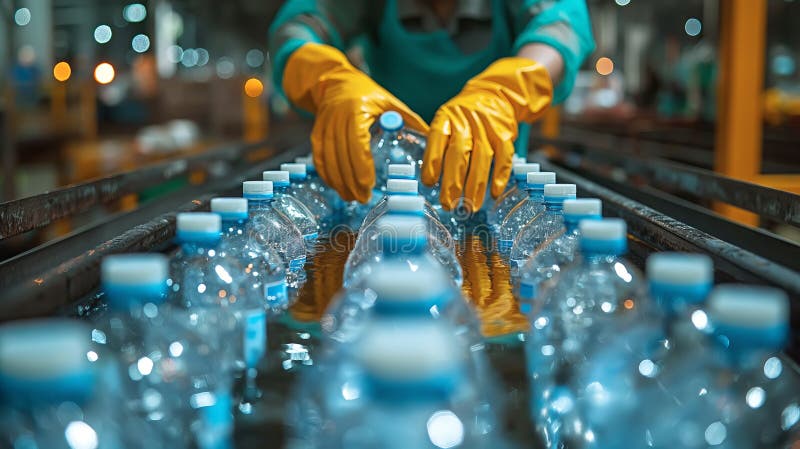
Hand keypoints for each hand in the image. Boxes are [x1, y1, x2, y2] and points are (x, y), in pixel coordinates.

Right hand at [283, 43, 427, 202]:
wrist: (335, 82)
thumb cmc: (367, 93)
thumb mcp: (389, 102)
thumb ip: (409, 120)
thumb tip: (432, 138)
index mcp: (357, 110)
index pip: (357, 143)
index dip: (361, 167)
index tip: (368, 185)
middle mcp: (337, 118)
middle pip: (342, 155)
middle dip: (351, 181)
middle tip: (362, 198)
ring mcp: (324, 125)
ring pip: (328, 159)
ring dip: (339, 181)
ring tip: (351, 196)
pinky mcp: (316, 132)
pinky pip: (319, 156)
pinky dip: (326, 174)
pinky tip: (336, 186)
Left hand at [422, 57, 553, 211]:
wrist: (493, 94)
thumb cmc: (462, 116)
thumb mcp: (445, 121)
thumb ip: (437, 145)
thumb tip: (428, 180)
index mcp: (446, 118)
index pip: (437, 139)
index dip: (432, 161)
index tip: (428, 183)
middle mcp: (466, 122)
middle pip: (459, 153)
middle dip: (453, 181)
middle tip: (448, 203)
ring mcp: (487, 128)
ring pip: (482, 158)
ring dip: (476, 185)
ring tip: (470, 206)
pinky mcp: (505, 134)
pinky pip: (504, 156)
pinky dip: (500, 175)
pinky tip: (494, 193)